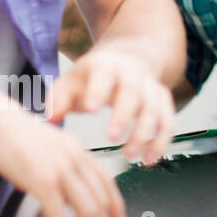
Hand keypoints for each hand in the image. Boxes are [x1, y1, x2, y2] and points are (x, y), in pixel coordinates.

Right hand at [0, 103, 125, 216]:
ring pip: (88, 211)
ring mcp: (61, 169)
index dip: (116, 205)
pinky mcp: (42, 180)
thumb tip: (59, 191)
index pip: (107, 181)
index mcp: (78, 149)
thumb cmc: (11, 133)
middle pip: (101, 200)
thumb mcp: (47, 147)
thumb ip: (59, 165)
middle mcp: (76, 157)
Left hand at [49, 43, 175, 164]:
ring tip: (129, 155)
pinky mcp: (163, 99)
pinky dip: (161, 141)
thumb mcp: (71, 81)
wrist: (128, 57)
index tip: (90, 109)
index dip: (98, 91)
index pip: (104, 76)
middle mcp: (133, 73)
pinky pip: (168, 120)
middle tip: (111, 138)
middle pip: (133, 92)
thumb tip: (49, 118)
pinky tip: (149, 159)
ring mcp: (151, 86)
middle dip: (124, 115)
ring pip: (154, 108)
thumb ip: (58, 99)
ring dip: (145, 133)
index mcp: (106, 66)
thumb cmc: (93, 77)